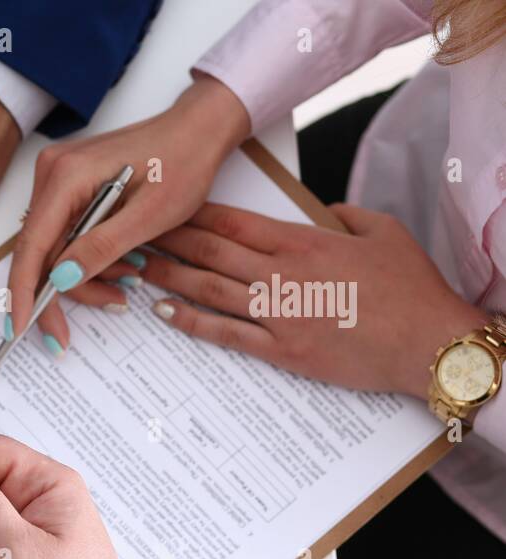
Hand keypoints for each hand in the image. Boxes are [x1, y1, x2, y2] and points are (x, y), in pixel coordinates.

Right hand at [10, 76, 250, 349]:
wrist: (197, 131)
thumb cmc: (183, 162)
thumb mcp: (149, 214)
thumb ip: (102, 246)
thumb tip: (60, 279)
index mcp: (66, 176)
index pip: (31, 246)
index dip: (23, 292)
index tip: (19, 329)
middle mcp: (52, 175)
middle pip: (39, 253)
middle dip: (62, 292)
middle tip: (79, 325)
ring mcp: (57, 182)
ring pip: (53, 251)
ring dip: (83, 277)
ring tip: (127, 282)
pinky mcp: (69, 190)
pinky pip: (65, 238)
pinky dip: (88, 260)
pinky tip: (119, 265)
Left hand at [140, 203, 486, 396]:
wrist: (428, 342)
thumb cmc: (411, 288)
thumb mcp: (382, 231)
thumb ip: (346, 216)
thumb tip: (325, 211)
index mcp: (304, 242)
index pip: (234, 222)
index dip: (193, 214)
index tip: (165, 206)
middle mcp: (282, 275)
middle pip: (211, 252)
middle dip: (168, 239)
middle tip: (132, 232)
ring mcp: (278, 313)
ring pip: (208, 289)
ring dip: (168, 276)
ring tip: (135, 267)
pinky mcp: (280, 349)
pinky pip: (225, 333)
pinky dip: (190, 322)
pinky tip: (163, 313)